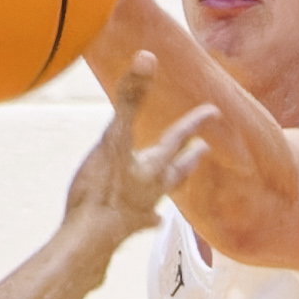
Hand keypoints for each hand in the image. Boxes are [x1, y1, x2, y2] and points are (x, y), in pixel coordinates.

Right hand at [64, 53, 215, 237]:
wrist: (87, 242)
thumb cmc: (100, 192)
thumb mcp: (113, 139)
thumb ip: (129, 99)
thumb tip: (148, 56)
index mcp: (152, 167)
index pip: (177, 139)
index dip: (193, 123)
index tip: (211, 112)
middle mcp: (151, 190)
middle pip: (176, 170)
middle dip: (189, 159)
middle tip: (203, 151)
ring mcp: (137, 213)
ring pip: (160, 197)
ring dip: (169, 188)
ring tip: (179, 184)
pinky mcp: (121, 231)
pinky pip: (139, 223)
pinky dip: (146, 221)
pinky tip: (150, 224)